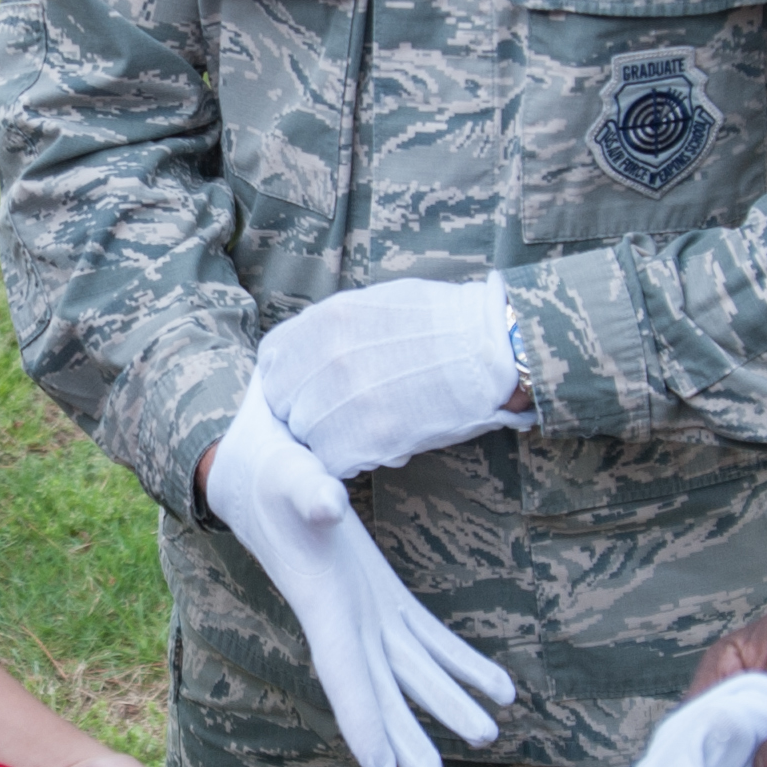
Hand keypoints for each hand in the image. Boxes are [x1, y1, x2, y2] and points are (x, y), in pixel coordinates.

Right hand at [204, 387, 512, 766]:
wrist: (255, 469)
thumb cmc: (268, 471)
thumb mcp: (285, 472)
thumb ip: (306, 490)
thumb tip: (329, 504)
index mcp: (321, 600)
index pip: (343, 668)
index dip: (362, 715)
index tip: (382, 765)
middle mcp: (344, 617)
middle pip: (379, 686)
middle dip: (406, 732)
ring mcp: (366, 609)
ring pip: (411, 669)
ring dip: (447, 701)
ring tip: (488, 734)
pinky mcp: (384, 594)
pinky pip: (428, 637)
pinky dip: (461, 662)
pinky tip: (498, 687)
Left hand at [252, 276, 533, 479]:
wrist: (492, 349)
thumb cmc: (447, 323)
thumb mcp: (379, 303)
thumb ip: (336, 328)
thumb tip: (312, 350)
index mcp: (324, 322)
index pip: (274, 360)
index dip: (292, 379)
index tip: (311, 388)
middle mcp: (324, 359)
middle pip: (286, 403)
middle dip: (309, 412)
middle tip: (345, 414)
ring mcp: (342, 400)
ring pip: (308, 437)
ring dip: (332, 439)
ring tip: (371, 428)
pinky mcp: (367, 438)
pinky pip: (335, 463)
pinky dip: (355, 459)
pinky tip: (384, 444)